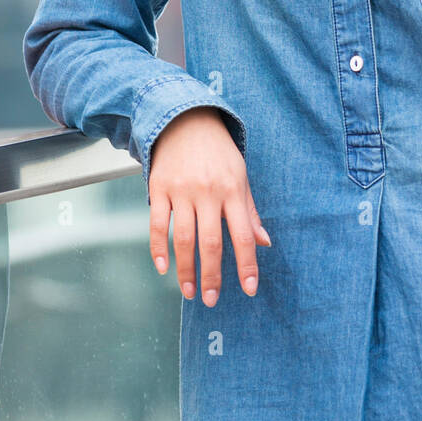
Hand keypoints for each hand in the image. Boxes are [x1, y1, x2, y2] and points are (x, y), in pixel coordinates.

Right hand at [148, 106, 270, 306]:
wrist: (187, 120)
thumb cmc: (219, 153)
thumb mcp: (241, 176)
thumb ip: (250, 211)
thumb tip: (265, 243)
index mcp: (234, 190)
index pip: (244, 235)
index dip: (247, 264)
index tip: (250, 289)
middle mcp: (209, 192)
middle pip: (211, 243)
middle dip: (212, 276)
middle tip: (211, 300)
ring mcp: (182, 190)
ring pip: (183, 239)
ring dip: (185, 270)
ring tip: (188, 291)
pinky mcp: (159, 188)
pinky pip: (157, 224)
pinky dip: (158, 248)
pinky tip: (163, 267)